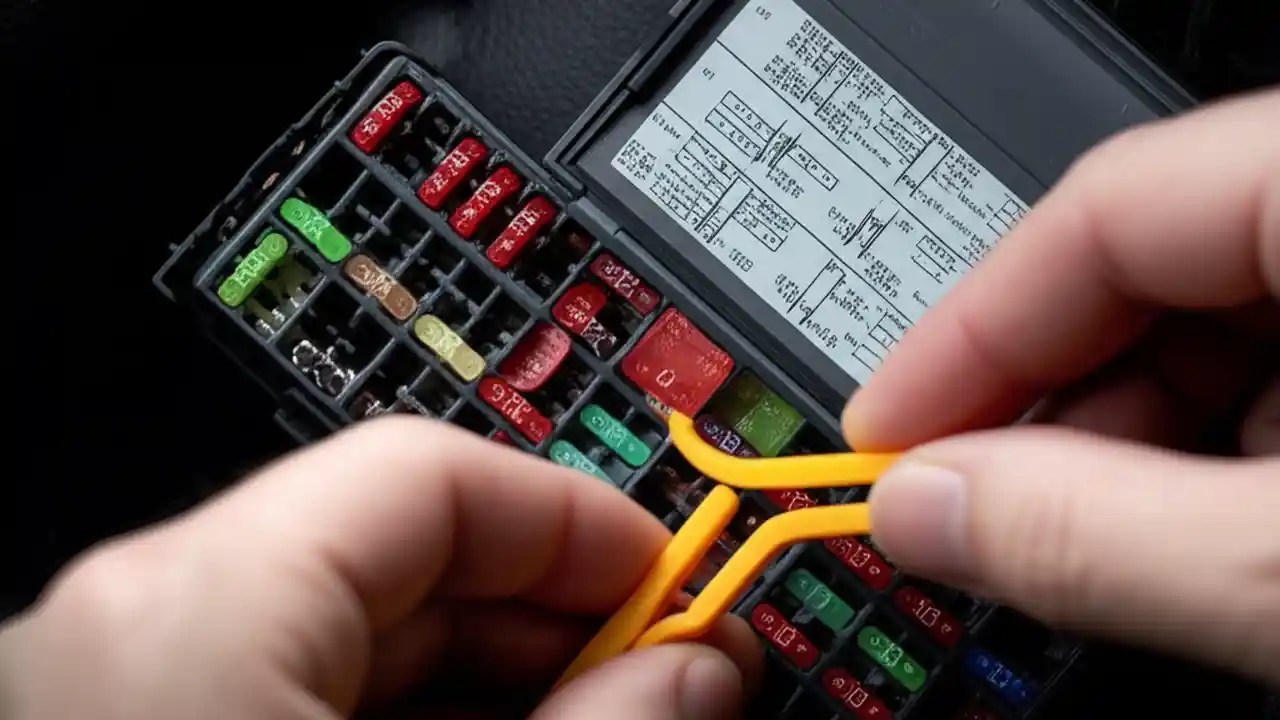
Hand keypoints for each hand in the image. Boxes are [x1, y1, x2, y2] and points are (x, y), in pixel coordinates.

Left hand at [0, 418, 760, 718]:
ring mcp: (124, 687)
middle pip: (395, 552)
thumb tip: (695, 672)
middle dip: (554, 610)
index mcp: (192, 608)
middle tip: (667, 668)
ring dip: (495, 681)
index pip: (430, 473)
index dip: (579, 514)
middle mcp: (132, 626)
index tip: (676, 572)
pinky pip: (293, 693)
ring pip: (351, 636)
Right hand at [844, 88, 1279, 684]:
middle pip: (1162, 267)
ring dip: (1140, 448)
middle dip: (1050, 407)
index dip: (969, 330)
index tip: (883, 436)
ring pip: (1234, 329)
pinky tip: (1214, 543)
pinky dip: (1232, 462)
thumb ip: (1098, 536)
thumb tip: (923, 507)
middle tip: (972, 512)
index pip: (1107, 207)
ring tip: (1096, 548)